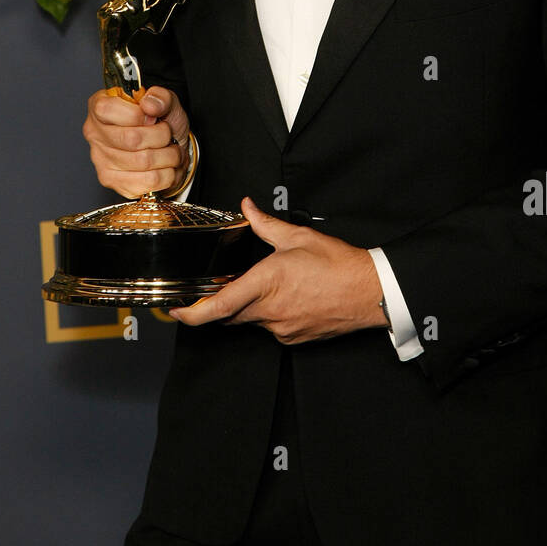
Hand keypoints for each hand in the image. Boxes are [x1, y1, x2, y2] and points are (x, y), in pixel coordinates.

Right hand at [82, 85, 190, 198]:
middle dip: (161, 136)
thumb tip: (149, 104)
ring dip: (168, 156)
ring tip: (169, 150)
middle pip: (131, 139)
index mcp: (100, 107)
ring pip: (143, 161)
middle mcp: (95, 134)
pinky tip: (163, 166)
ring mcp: (101, 160)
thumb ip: (160, 97)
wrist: (169, 148)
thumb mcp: (166, 101)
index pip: (107, 110)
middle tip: (167, 133)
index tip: (152, 117)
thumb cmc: (161, 122)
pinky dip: (167, 174)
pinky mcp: (112, 182)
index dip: (138, 115)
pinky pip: (148, 182)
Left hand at [168, 197, 388, 342]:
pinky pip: (270, 328)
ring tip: (266, 286)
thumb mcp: (298, 237)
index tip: (176, 310)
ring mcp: (281, 328)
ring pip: (250, 321)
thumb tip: (247, 207)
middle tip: (216, 289)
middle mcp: (269, 311)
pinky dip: (269, 314)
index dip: (191, 313)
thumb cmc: (339, 265)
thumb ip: (266, 224)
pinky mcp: (294, 338)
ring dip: (248, 306)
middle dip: (220, 303)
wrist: (371, 292)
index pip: (218, 306)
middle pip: (229, 315)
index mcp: (266, 283)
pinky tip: (286, 298)